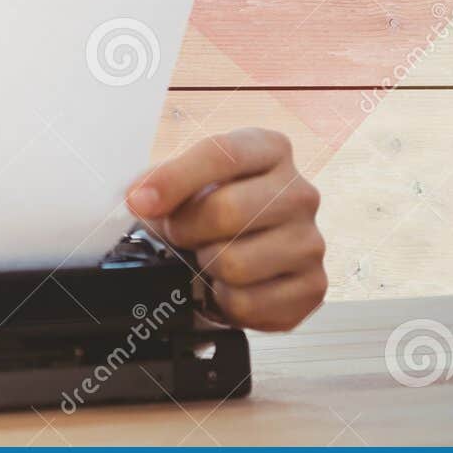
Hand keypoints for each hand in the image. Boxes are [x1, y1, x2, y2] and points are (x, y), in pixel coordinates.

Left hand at [125, 127, 326, 331]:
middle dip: (186, 229)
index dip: (174, 179)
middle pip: (228, 211)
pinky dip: (225, 300)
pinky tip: (229, 285)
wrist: (243, 253)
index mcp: (270, 150)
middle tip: (179, 234)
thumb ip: (159, 181)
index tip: (138, 201)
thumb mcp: (184, 181)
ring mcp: (311, 241)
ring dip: (206, 266)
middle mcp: (300, 192)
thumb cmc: (210, 207)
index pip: (223, 154)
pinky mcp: (314, 287)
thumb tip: (139, 198)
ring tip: (208, 257)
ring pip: (236, 263)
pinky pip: (250, 302)